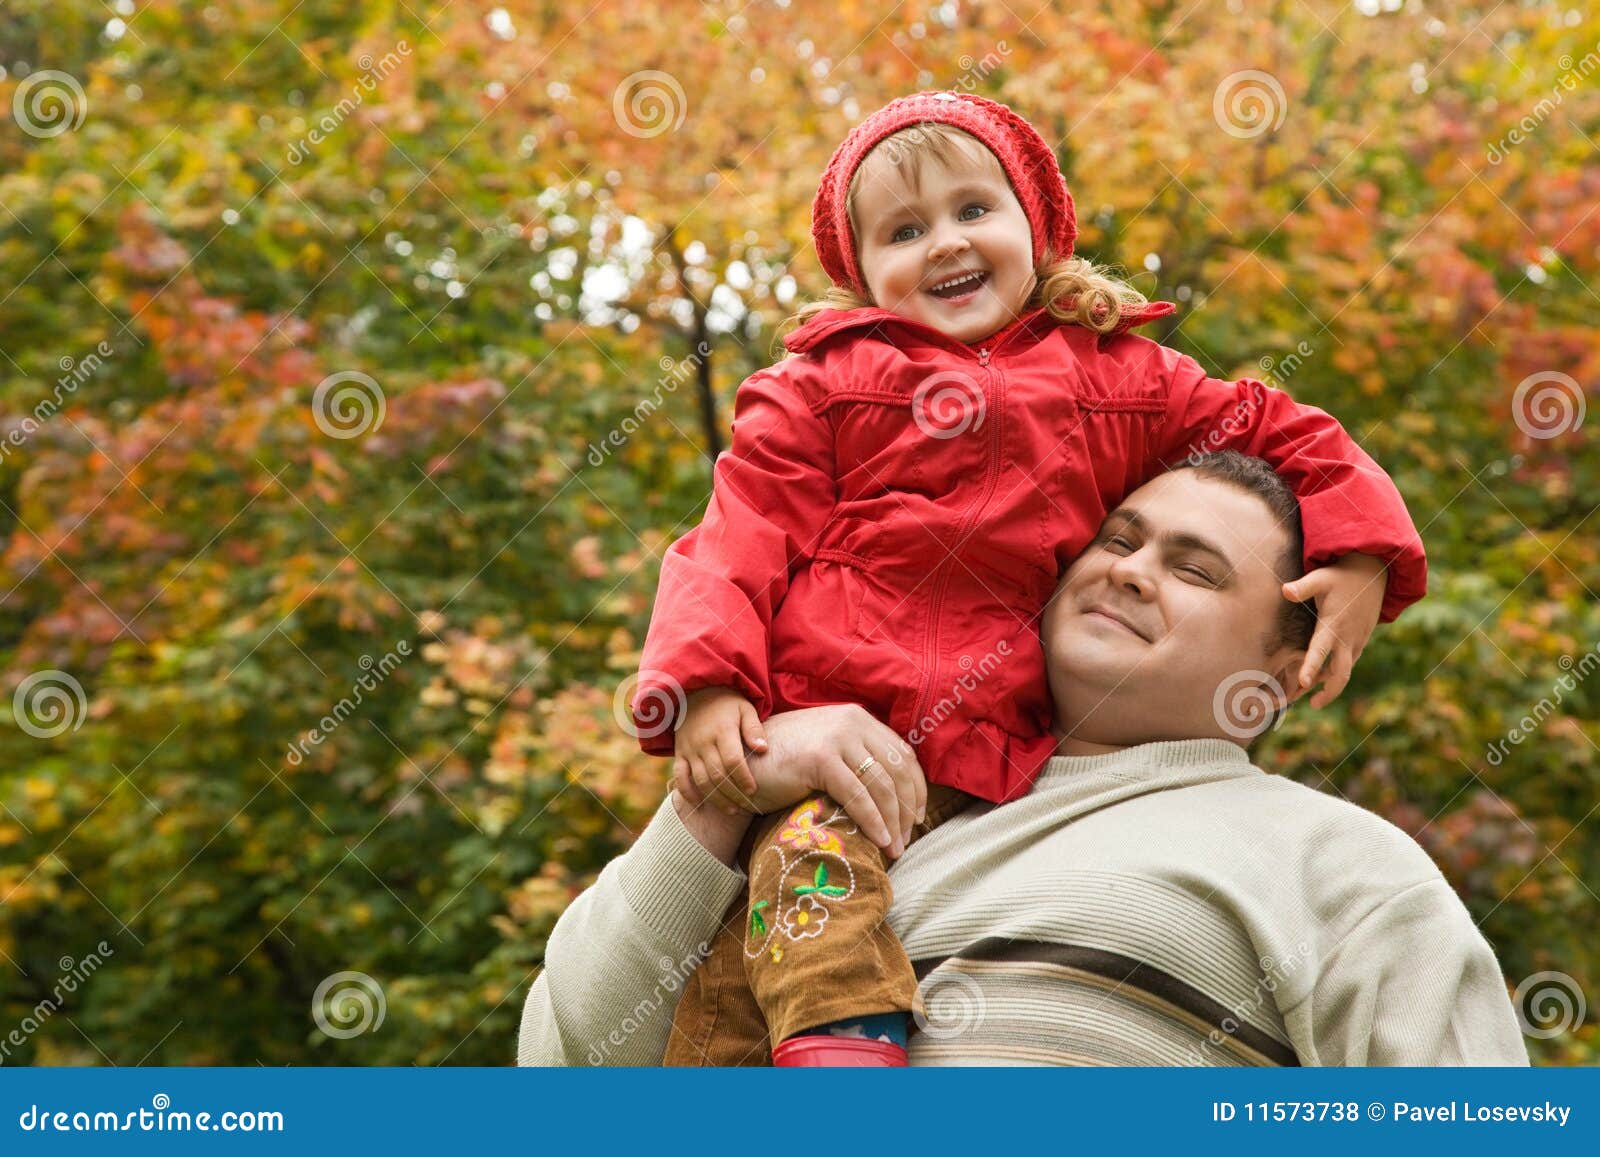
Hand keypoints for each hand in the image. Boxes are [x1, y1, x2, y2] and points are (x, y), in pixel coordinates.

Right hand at [672, 686, 766, 815]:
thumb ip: (754, 728)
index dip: (743, 778)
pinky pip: (680, 777)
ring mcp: (689, 749)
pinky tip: (700, 805)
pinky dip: (687, 793)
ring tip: (732, 810)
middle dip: (733, 794)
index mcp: (722, 730)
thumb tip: (763, 749)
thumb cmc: (727, 702)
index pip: (733, 761)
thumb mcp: (745, 708)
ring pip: (700, 780)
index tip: (754, 791)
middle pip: (717, 775)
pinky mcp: (679, 753)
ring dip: (716, 799)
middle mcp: (703, 742)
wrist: (696, 691)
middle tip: (746, 805)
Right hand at [677, 704, 927, 858]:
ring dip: (894, 821)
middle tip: (909, 838)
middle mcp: (852, 722)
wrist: (741, 762)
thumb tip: (896, 791)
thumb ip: (857, 758)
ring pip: (881, 785)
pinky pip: (858, 796)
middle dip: (907, 808)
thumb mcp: (828, 752)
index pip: (901, 753)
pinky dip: (873, 821)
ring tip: (896, 849)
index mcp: (858, 718)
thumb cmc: (785, 763)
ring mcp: (836, 738)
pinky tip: (880, 840)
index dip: (916, 786)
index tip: (918, 815)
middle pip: (897, 770)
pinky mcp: (820, 758)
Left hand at [1282, 551, 1387, 708]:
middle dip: (1329, 692)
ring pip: (1345, 670)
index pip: (1321, 651)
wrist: (1374, 573)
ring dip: (1331, 684)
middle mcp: (1347, 638)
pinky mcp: (1360, 641)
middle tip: (1313, 704)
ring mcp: (1356, 641)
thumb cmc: (1341, 576)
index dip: (1312, 667)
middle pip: (1341, 673)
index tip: (1304, 684)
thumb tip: (1285, 590)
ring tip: (1314, 698)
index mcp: (1333, 625)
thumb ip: (1303, 587)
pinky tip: (1324, 678)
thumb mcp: (1321, 577)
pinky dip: (1338, 673)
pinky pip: (1349, 662)